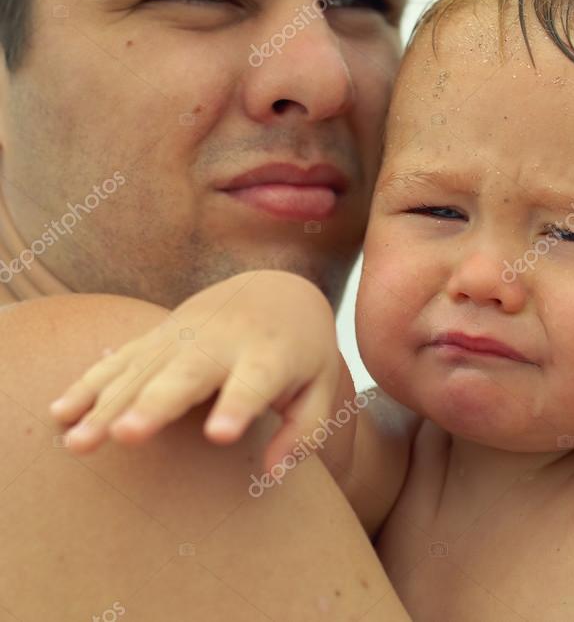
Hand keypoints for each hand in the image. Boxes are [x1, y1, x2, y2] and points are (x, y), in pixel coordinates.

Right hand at [49, 271, 350, 468]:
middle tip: (127, 434)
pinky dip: (88, 385)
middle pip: (184, 375)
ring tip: (80, 443)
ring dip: (106, 406)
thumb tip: (273, 473)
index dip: (236, 407)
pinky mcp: (155, 337)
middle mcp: (222, 342)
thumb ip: (304, 431)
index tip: (219, 434)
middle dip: (154, 404)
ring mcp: (182, 336)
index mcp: (269, 355)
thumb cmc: (301, 351)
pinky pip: (117, 361)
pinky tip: (62, 414)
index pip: (253, 383)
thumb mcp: (320, 385)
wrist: (275, 290)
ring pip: (140, 371)